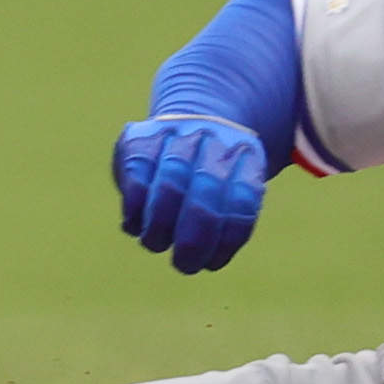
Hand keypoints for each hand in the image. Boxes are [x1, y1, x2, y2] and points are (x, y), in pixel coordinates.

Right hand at [112, 114, 266, 275]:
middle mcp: (215, 142)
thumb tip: (207, 259)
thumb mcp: (238, 187)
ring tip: (156, 243)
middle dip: (192, 242)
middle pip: (205, 199)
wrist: (194, 119)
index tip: (211, 262)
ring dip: (160, 228)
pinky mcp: (139, 137)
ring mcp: (177, 134)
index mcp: (248, 157)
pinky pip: (136, 178)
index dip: (225, 241)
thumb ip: (229, 220)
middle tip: (184, 264)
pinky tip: (135, 224)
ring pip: (169, 188)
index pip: (242, 204)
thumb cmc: (216, 172)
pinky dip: (135, 209)